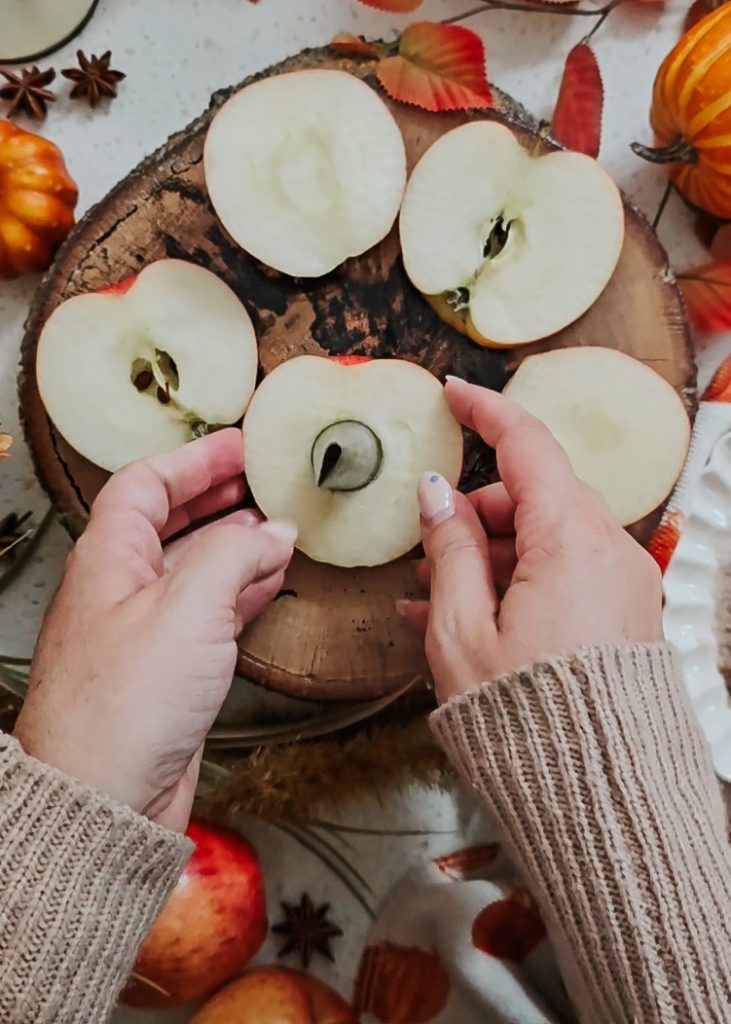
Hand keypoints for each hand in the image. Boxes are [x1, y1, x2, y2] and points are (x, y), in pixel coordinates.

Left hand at [14, 430, 295, 829]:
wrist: (105, 796)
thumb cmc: (124, 704)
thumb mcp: (189, 606)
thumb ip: (236, 555)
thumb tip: (271, 531)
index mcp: (110, 557)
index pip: (147, 484)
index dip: (194, 460)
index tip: (237, 444)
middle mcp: (122, 588)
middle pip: (169, 522)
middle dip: (215, 496)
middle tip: (259, 478)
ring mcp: (144, 631)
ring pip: (193, 568)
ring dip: (235, 544)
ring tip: (275, 527)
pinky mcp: (168, 671)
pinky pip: (209, 613)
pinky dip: (242, 591)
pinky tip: (269, 584)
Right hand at [398, 377, 663, 702]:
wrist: (602, 800)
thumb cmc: (525, 720)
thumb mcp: (462, 628)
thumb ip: (449, 547)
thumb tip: (437, 491)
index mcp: (571, 542)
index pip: (527, 447)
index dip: (484, 413)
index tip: (452, 395)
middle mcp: (610, 552)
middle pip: (536, 498)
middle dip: (477, 513)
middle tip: (427, 550)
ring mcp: (624, 585)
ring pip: (548, 540)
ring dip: (492, 556)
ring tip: (433, 600)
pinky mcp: (625, 616)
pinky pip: (567, 576)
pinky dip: (520, 583)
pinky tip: (471, 619)